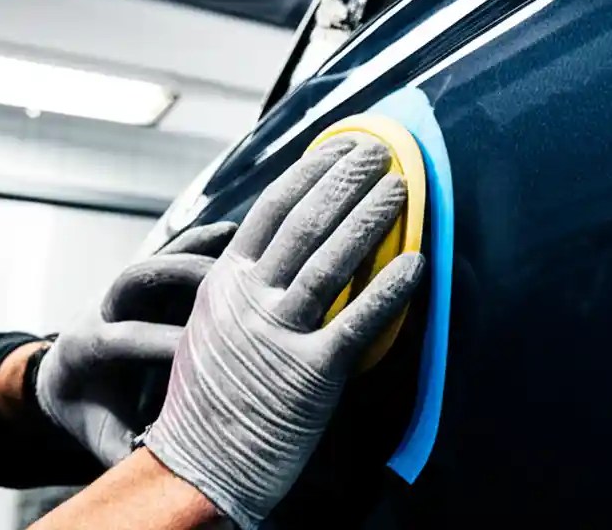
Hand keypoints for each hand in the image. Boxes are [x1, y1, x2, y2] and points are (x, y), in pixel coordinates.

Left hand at [35, 222, 237, 465]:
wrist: (60, 378)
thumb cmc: (86, 411)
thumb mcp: (99, 434)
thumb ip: (127, 447)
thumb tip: (167, 463)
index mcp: (85, 348)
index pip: (122, 337)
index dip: (158, 342)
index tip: (201, 353)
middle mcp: (100, 307)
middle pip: (133, 280)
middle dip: (179, 281)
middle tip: (228, 287)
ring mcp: (121, 287)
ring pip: (155, 256)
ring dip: (195, 250)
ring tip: (239, 246)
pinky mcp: (143, 275)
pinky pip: (171, 248)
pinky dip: (201, 240)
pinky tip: (237, 234)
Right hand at [145, 136, 424, 528]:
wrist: (194, 465)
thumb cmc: (209, 397)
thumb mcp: (212, 325)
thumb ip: (244, 285)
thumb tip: (286, 247)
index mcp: (224, 283)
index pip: (271, 210)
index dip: (311, 173)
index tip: (340, 146)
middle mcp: (248, 300)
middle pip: (305, 224)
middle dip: (347, 181)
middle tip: (381, 153)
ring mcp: (277, 334)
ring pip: (331, 262)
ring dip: (371, 219)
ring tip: (402, 189)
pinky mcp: (309, 373)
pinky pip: (358, 322)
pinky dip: (389, 290)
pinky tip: (417, 264)